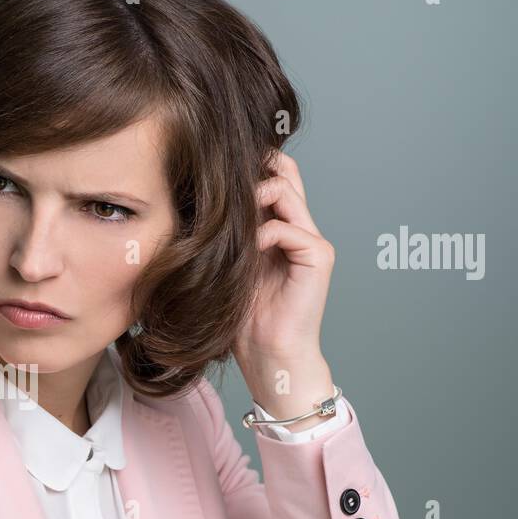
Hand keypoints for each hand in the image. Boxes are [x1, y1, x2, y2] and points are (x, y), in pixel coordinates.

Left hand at [233, 151, 336, 424]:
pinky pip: (288, 228)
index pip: (274, 177)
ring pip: (286, 191)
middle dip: (252, 170)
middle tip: (222, 183)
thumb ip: (226, 233)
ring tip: (230, 216)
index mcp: (279, 229)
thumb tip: (199, 199)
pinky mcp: (319, 256)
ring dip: (253, 196)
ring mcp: (312, 240)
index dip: (252, 165)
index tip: (217, 168)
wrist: (268, 353)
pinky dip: (263, 234)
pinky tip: (247, 250)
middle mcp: (299, 229)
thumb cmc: (244, 318)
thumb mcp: (227, 264)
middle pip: (284, 173)